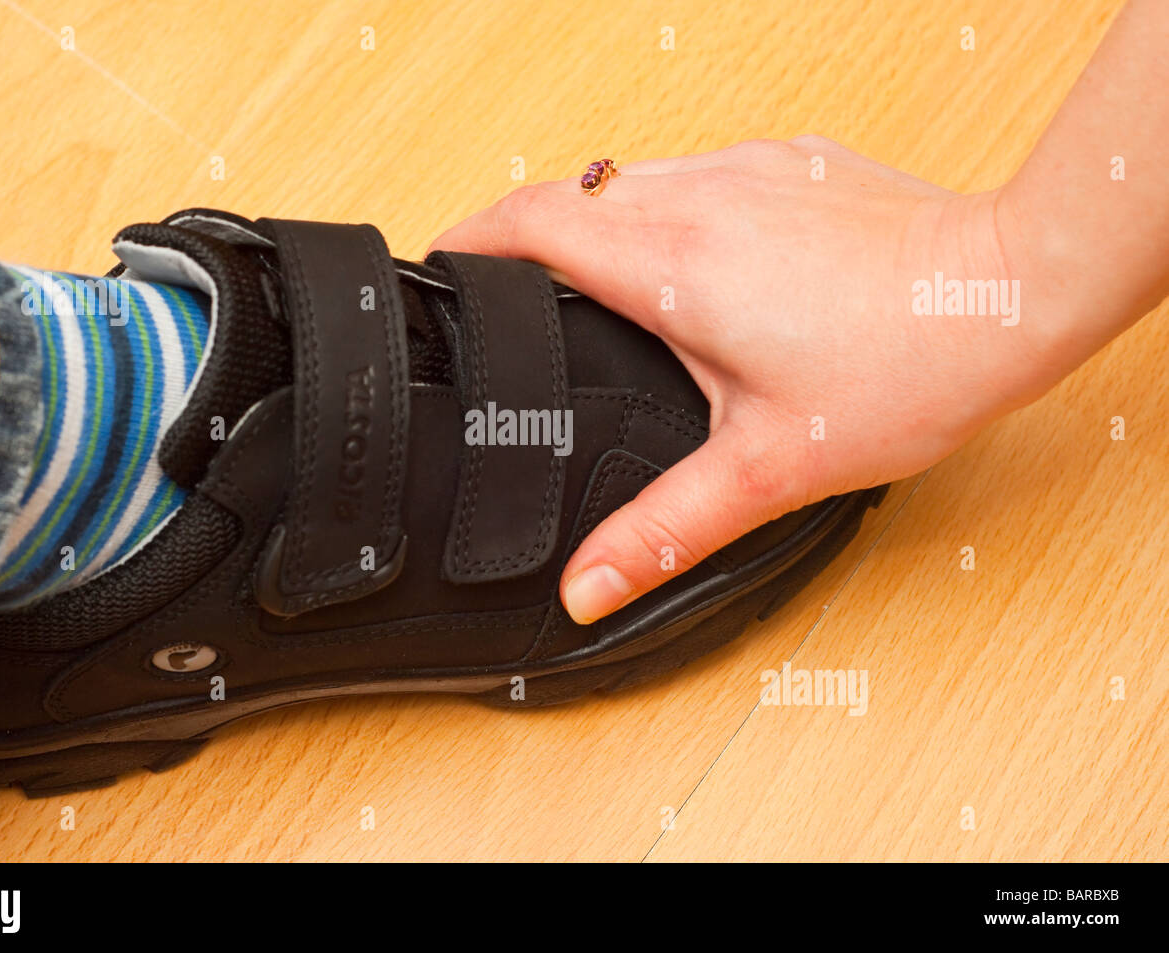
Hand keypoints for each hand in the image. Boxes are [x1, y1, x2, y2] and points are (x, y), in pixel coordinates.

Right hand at [430, 139, 1065, 623]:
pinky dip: (664, 213)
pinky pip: (694, 173)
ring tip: (594, 286)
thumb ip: (665, 528)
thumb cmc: (904, 366)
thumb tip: (590, 584)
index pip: (531, 220)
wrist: (1008, 295)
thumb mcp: (767, 465)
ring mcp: (748, 168)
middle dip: (525, 236)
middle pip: (569, 194)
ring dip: (596, 223)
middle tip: (511, 293)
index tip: (441, 264)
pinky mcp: (790, 163)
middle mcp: (701, 196)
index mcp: (673, 265)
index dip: (471, 238)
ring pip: (631, 178)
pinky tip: (697, 266)